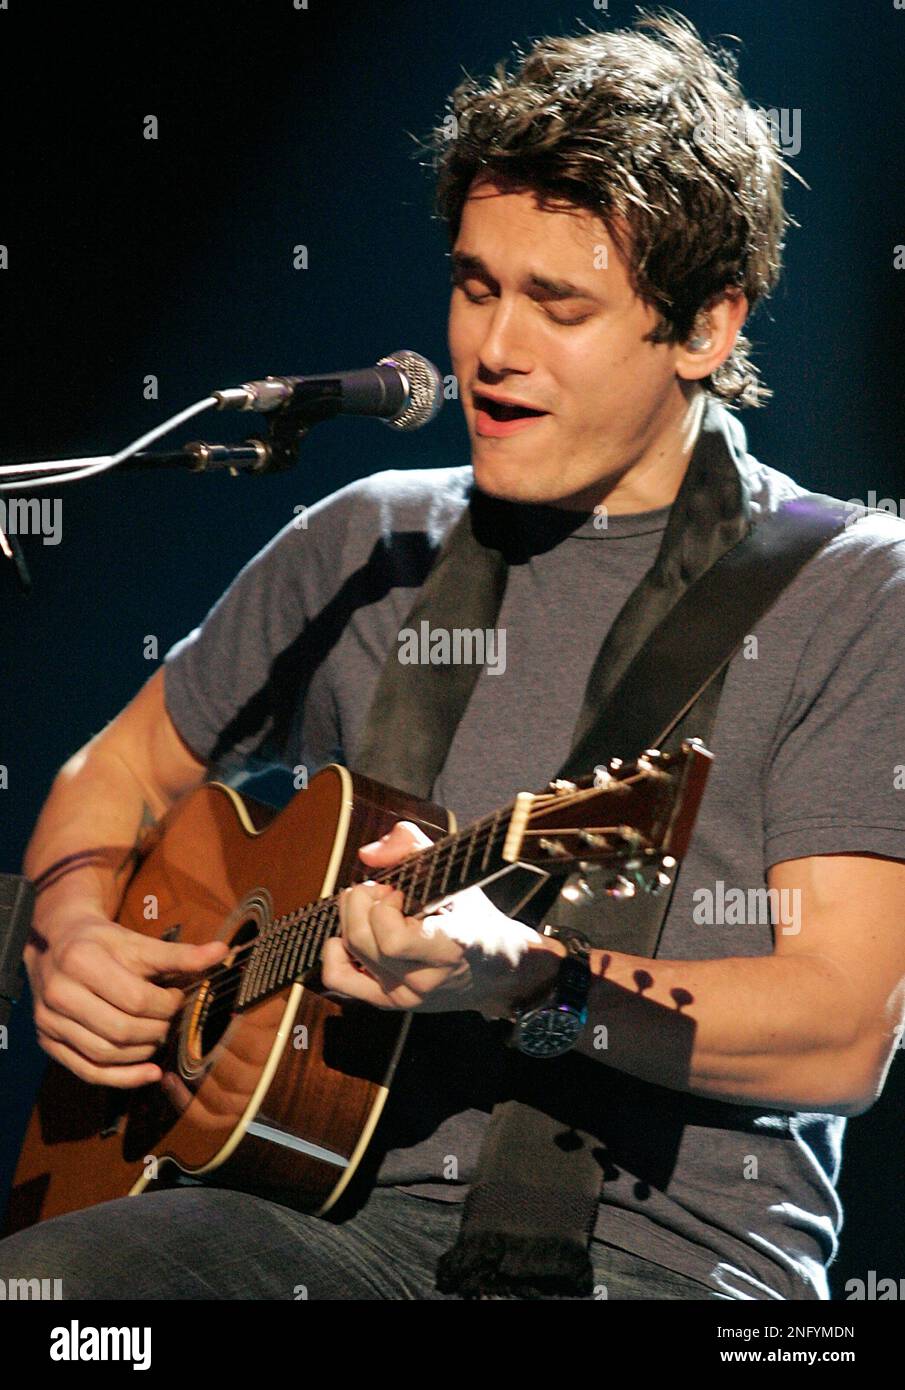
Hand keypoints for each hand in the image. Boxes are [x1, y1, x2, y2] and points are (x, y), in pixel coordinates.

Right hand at [24, 908, 227, 1087]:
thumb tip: (222, 952)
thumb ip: (179, 954)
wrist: (58, 944)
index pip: (136, 999)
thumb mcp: (139, 942)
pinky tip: (149, 1073)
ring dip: (143, 1053)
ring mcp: (49, 1021)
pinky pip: (88, 1071)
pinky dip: (122, 1078)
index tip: (178, 998)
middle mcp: (59, 993)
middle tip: (170, 1020)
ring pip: (105, 1054)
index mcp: (81, 961)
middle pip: (121, 1030)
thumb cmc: (104, 943)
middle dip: (157, 1030)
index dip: (167, 1005)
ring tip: (159, 1037)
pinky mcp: (48, 1043)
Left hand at [321, 821, 563, 1014]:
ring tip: (374, 907)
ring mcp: (404, 996)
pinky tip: (353, 935)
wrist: (496, 971)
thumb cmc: (475, 920)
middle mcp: (424, 980)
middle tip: (382, 890)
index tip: (401, 891)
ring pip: (349, 952)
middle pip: (362, 940)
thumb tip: (367, 854)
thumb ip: (415, 849)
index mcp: (449, 950)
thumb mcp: (458, 877)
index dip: (385, 906)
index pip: (393, 940)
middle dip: (361, 901)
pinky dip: (335, 951)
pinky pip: (339, 979)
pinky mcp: (388, 1002)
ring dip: (351, 918)